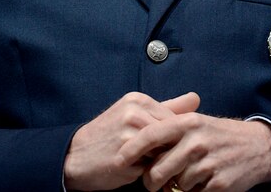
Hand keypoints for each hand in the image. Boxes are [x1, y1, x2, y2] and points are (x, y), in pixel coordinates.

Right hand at [63, 91, 199, 190]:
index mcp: (138, 99)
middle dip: (171, 150)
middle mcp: (135, 110)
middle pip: (172, 134)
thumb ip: (167, 107)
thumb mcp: (134, 116)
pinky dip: (149, 172)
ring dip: (161, 162)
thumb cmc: (109, 137)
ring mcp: (130, 131)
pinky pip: (151, 166)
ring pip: (164, 150)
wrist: (74, 156)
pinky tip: (138, 171)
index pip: (175, 119)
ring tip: (148, 165)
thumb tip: (196, 98)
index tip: (170, 148)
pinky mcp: (125, 153)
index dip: (176, 138)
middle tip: (162, 160)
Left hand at [119, 112, 270, 191]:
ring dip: (177, 186)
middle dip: (151, 181)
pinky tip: (202, 182)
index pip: (150, 136)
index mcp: (187, 123)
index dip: (131, 150)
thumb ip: (169, 129)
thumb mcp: (195, 123)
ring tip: (188, 176)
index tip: (118, 160)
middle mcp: (196, 141)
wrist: (256, 146)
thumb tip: (136, 138)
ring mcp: (208, 163)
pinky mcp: (219, 184)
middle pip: (157, 170)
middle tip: (153, 183)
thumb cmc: (217, 135)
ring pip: (175, 185)